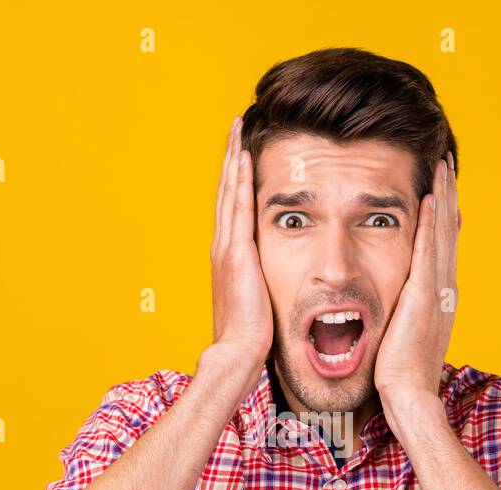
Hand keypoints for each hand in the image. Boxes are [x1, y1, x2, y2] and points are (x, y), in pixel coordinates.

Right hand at [209, 116, 272, 367]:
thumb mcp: (259, 300)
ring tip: (238, 129)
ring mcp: (227, 248)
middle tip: (236, 126)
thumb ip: (264, 282)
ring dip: (233, 159)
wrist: (239, 351)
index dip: (236, 177)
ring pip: (230, 191)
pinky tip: (244, 157)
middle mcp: (224, 246)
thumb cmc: (252, 335)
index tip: (242, 151)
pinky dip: (239, 181)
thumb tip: (276, 278)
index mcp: (231, 256)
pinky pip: (238, 208)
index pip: (233, 206)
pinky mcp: (236, 253)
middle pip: (227, 190)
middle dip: (231, 157)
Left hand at [374, 152, 458, 417]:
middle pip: (448, 231)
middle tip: (446, 164)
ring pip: (443, 234)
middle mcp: (444, 288)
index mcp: (438, 296)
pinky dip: (432, 224)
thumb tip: (398, 304)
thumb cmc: (400, 375)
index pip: (442, 246)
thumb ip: (405, 314)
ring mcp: (437, 291)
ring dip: (442, 199)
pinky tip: (429, 200)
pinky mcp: (425, 296)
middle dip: (447, 196)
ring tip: (442, 167)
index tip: (440, 189)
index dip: (443, 215)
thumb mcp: (404, 335)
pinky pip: (429, 252)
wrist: (408, 396)